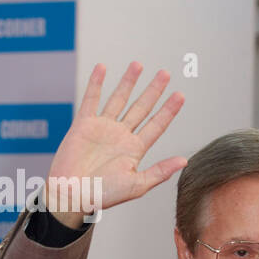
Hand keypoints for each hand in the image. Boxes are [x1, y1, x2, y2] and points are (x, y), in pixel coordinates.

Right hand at [44, 62, 186, 226]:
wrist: (72, 194)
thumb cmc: (104, 194)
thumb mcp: (137, 185)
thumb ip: (160, 171)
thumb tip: (185, 160)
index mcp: (135, 149)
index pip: (156, 125)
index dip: (168, 110)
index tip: (180, 95)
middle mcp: (121, 135)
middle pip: (141, 107)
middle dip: (154, 90)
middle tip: (166, 73)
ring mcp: (103, 128)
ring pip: (119, 99)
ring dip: (128, 82)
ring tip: (139, 64)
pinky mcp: (83, 124)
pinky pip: (91, 99)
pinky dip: (96, 83)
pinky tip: (103, 67)